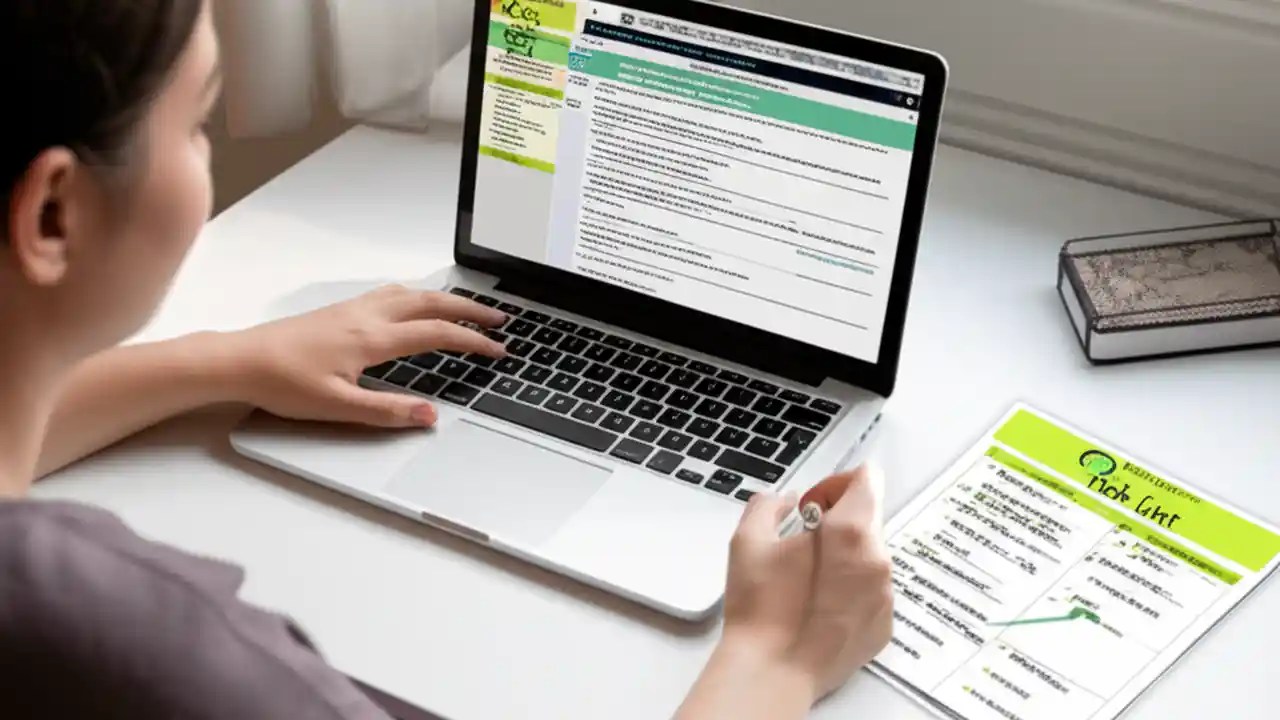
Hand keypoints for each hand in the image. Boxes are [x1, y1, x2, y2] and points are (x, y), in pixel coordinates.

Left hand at [223, 285, 505, 427]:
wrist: (240, 360)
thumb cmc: (283, 383)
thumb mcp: (338, 407)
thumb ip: (387, 410)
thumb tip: (429, 415)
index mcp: (373, 338)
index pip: (436, 334)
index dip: (473, 342)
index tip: (498, 349)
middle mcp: (367, 316)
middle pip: (431, 302)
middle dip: (470, 309)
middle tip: (499, 318)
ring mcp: (353, 309)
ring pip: (411, 293)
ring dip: (445, 298)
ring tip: (466, 307)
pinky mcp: (340, 310)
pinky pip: (391, 293)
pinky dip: (418, 295)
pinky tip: (414, 304)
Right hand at [722, 465, 892, 700]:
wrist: (773, 672)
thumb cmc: (760, 609)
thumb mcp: (748, 539)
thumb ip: (768, 504)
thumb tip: (785, 502)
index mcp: (852, 533)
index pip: (866, 480)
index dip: (834, 484)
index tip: (810, 506)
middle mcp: (879, 562)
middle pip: (867, 518)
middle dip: (835, 521)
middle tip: (800, 542)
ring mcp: (885, 597)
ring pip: (869, 556)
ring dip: (842, 556)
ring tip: (805, 579)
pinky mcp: (883, 625)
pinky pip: (871, 591)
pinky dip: (848, 589)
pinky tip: (816, 605)